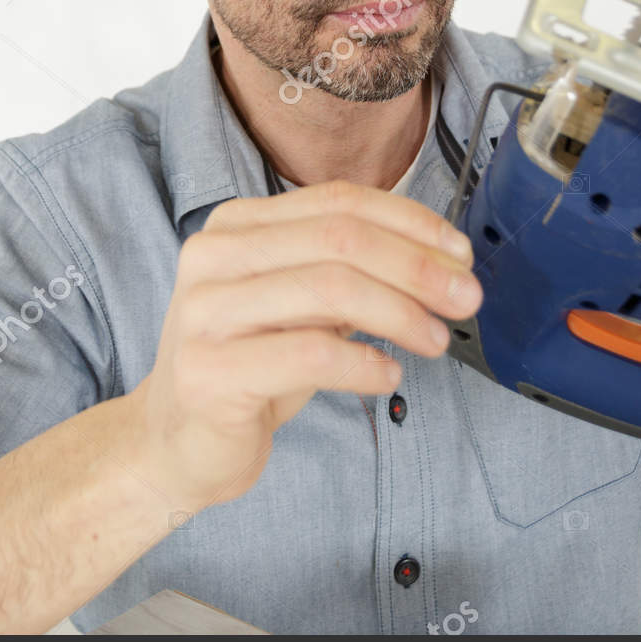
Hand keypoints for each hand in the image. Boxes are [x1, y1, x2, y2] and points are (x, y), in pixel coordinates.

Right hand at [133, 178, 481, 512]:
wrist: (175, 440)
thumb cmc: (249, 367)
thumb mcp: (298, 305)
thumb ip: (348, 272)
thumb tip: (441, 259)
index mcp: (235, 226)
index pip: (338, 201)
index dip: (410, 222)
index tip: (459, 254)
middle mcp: (213, 257)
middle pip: (340, 240)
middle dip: (417, 267)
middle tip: (465, 298)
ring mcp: (205, 313)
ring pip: (330, 291)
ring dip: (401, 314)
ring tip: (435, 339)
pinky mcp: (210, 371)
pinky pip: (311, 355)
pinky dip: (365, 364)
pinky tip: (388, 376)